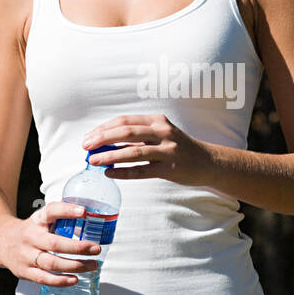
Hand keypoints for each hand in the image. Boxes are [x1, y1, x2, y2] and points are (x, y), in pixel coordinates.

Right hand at [2, 201, 102, 286]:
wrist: (2, 242)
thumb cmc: (31, 230)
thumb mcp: (42, 218)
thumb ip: (62, 217)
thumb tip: (90, 218)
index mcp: (37, 221)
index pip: (51, 211)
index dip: (67, 211)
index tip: (84, 212)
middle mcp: (30, 237)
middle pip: (54, 244)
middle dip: (77, 247)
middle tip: (96, 248)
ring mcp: (26, 256)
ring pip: (51, 263)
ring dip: (74, 266)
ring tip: (92, 265)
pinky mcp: (24, 272)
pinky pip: (43, 278)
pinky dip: (60, 281)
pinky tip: (75, 279)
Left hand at [81, 114, 214, 186]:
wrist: (207, 162)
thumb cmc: (178, 148)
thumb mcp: (161, 134)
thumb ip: (138, 137)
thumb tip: (106, 143)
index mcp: (157, 120)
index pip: (125, 120)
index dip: (104, 128)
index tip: (88, 137)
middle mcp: (163, 132)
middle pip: (126, 132)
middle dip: (102, 139)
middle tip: (86, 147)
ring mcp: (167, 150)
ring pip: (133, 151)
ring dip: (110, 156)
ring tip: (94, 161)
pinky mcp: (169, 169)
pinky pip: (142, 171)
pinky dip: (124, 172)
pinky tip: (110, 174)